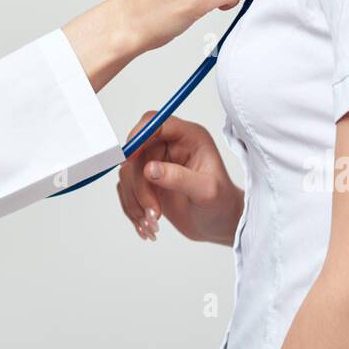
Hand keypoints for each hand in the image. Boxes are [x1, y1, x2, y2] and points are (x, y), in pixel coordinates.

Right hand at [116, 112, 242, 244]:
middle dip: (139, 186)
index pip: (155, 123)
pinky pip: (127, 190)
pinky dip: (132, 209)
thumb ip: (179, 178)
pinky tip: (147, 225)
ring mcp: (156, 163)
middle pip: (136, 153)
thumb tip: (150, 169)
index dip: (138, 136)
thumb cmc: (222, 205)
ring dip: (135, 201)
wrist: (219, 226)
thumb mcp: (207, 192)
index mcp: (189, 137)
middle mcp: (170, 146)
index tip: (130, 159)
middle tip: (154, 213)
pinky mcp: (147, 181)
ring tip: (153, 223)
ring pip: (128, 173)